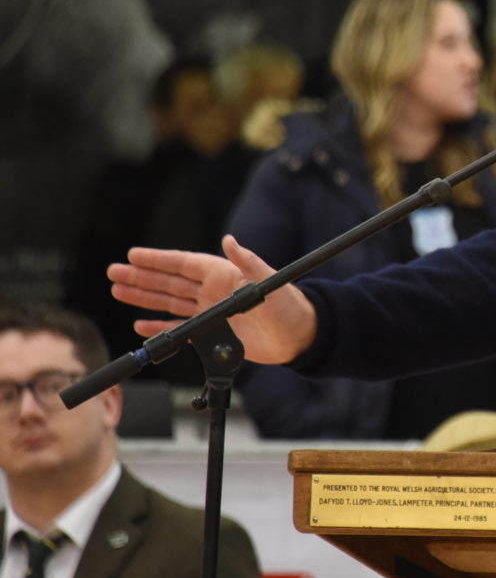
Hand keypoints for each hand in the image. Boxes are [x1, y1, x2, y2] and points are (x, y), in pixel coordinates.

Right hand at [106, 235, 316, 365]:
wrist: (300, 337)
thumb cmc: (290, 306)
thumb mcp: (268, 282)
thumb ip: (248, 262)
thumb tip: (230, 240)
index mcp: (223, 274)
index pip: (183, 263)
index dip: (158, 259)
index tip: (132, 254)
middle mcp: (213, 290)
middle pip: (169, 280)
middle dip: (141, 276)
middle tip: (114, 271)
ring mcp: (211, 311)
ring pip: (169, 301)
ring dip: (144, 297)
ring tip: (118, 290)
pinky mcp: (213, 332)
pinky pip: (179, 328)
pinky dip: (159, 326)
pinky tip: (140, 324)